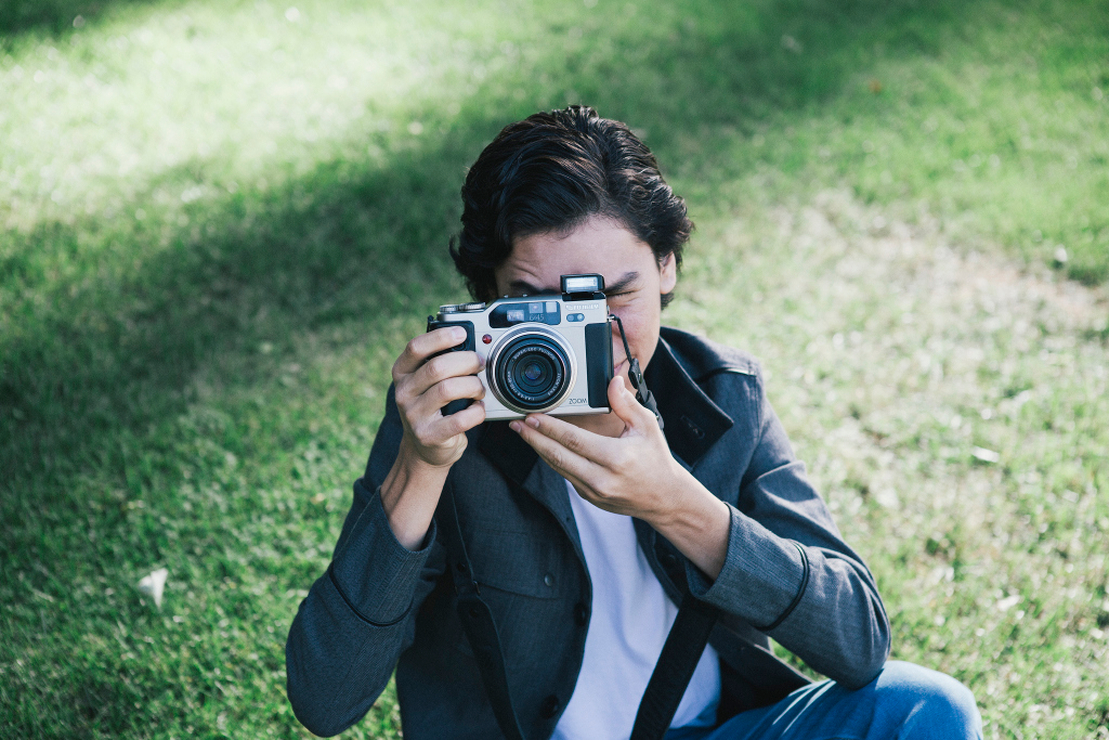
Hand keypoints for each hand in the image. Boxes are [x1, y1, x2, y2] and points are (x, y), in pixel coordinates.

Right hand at [391, 327, 485, 469]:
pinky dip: (476, 412)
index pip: (415, 347)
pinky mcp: (429, 436)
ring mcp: (414, 416)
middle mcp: (403, 393)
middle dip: (466, 361)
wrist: (424, 449)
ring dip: (472, 386)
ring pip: (447, 390)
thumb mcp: (426, 382)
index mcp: (402, 373)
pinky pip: (459, 419)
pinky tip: (478, 409)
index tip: (462, 333)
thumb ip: (439, 362)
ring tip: (480, 389)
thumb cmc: (432, 407)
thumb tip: (470, 342)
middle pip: (436, 368)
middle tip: (480, 364)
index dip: (440, 337)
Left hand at [509, 376, 684, 522]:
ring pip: (557, 468)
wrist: (664, 498)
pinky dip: (552, 460)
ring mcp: (594, 491)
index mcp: (616, 458)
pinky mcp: (589, 498)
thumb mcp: (647, 426)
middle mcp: (602, 478)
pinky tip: (543, 447)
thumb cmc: (656, 459)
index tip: (532, 416)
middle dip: (534, 438)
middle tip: (517, 423)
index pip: (574, 440)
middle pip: (558, 456)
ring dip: (539, 449)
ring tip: (523, 432)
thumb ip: (626, 403)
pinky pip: (565, 476)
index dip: (550, 428)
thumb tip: (613, 381)